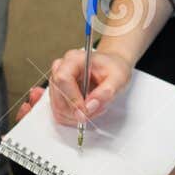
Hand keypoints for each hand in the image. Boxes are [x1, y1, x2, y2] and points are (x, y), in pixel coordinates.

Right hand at [16, 47, 133, 125]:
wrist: (113, 67)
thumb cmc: (115, 68)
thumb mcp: (119, 78)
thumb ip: (106, 92)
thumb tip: (91, 106)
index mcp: (73, 59)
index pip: (62, 79)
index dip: (72, 99)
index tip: (85, 113)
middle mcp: (61, 68)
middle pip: (56, 95)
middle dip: (74, 110)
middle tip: (91, 115)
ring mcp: (57, 81)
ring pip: (55, 105)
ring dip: (72, 114)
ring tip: (91, 110)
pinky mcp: (58, 93)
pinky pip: (56, 108)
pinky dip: (67, 115)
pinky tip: (77, 111)